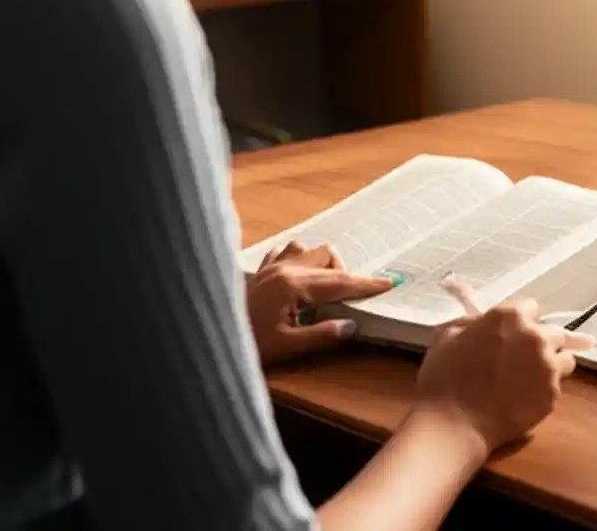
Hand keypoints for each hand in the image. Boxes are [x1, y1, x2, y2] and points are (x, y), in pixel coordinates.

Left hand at [247, 241, 392, 366]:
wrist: (205, 338)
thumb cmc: (247, 345)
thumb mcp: (287, 347)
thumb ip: (322, 335)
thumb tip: (351, 325)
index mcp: (293, 286)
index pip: (340, 281)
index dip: (367, 283)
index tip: (390, 282)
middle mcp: (283, 269)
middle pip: (329, 257)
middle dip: (346, 274)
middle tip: (352, 298)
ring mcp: (269, 267)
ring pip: (308, 249)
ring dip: (322, 263)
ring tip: (324, 289)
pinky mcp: (259, 271)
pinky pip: (286, 251)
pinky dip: (299, 259)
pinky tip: (299, 277)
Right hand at [411, 297, 594, 455]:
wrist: (452, 425)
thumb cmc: (443, 378)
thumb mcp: (447, 334)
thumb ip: (473, 321)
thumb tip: (485, 321)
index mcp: (510, 317)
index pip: (530, 307)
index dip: (519, 320)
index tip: (510, 332)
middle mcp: (536, 338)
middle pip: (553, 331)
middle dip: (540, 340)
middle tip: (521, 356)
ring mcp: (548, 367)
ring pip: (564, 358)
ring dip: (551, 363)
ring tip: (529, 377)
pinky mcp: (552, 395)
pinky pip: (557, 385)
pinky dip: (544, 389)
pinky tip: (524, 397)